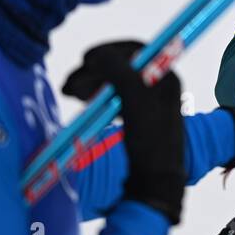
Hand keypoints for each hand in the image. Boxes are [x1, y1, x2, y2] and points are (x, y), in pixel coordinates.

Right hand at [62, 41, 186, 224]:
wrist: (155, 184)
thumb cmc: (149, 140)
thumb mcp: (133, 97)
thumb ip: (117, 69)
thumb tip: (95, 55)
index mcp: (166, 77)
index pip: (135, 50)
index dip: (108, 51)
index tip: (84, 59)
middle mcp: (160, 87)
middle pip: (121, 67)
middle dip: (92, 71)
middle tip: (67, 84)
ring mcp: (149, 103)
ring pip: (113, 83)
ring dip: (88, 83)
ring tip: (68, 92)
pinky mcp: (138, 120)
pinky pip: (113, 98)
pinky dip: (95, 96)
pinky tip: (81, 99)